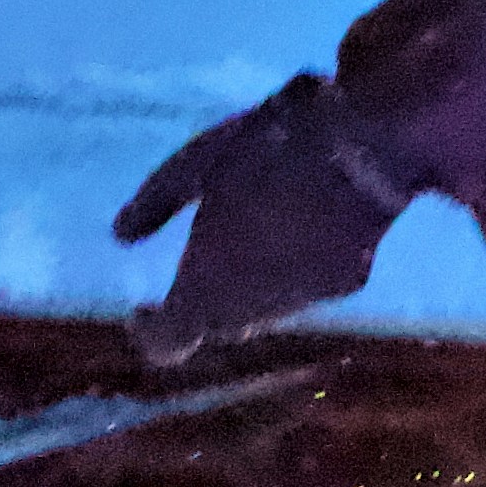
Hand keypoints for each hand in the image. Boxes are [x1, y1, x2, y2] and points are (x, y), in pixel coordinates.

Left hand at [114, 73, 414, 362]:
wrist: (365, 143)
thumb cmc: (266, 147)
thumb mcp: (196, 163)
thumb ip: (154, 205)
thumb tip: (120, 235)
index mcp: (208, 284)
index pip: (170, 343)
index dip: (151, 333)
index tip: (140, 307)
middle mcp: (254, 309)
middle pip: (218, 326)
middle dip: (202, 302)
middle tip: (198, 260)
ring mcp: (304, 300)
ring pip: (263, 312)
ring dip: (248, 289)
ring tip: (252, 231)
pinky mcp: (346, 283)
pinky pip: (304, 290)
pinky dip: (291, 272)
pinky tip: (299, 225)